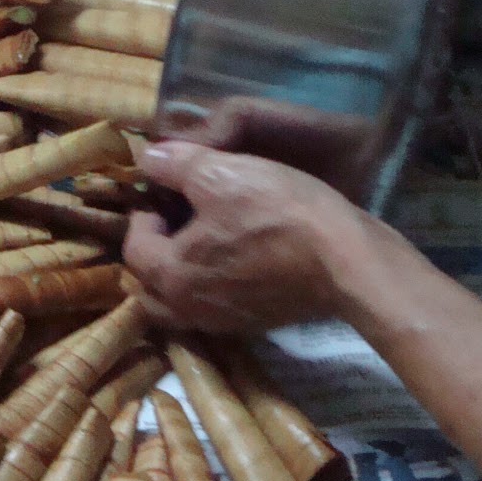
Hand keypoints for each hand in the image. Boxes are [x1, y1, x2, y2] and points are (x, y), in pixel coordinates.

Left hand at [123, 142, 372, 333]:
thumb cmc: (279, 213)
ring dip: (177, 273)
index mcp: (171, 274)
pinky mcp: (252, 323)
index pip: (133, 245)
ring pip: (177, 302)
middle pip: (148, 284)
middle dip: (152, 250)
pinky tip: (230, 258)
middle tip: (173, 218)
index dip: (144, 212)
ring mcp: (222, 321)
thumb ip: (176, 165)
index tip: (164, 190)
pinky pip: (211, 308)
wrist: (347, 261)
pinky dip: (207, 286)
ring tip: (197, 240)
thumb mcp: (223, 174)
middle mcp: (189, 308)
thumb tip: (148, 157)